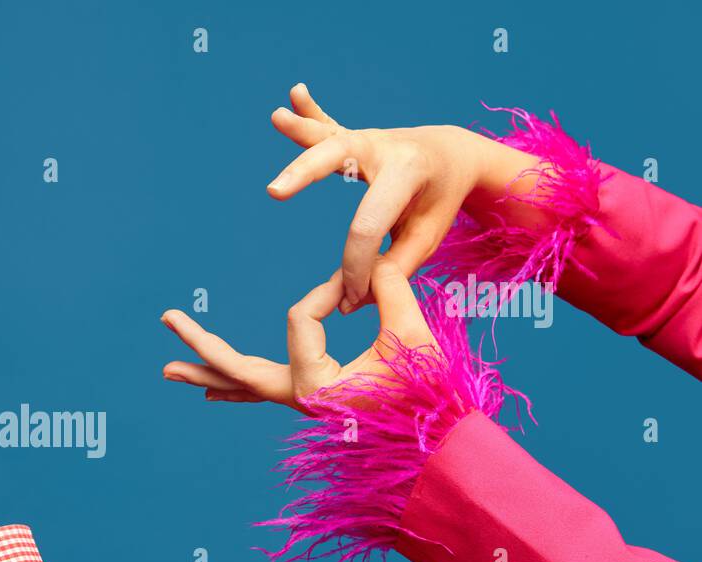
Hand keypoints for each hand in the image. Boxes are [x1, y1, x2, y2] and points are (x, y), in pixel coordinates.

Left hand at [161, 261, 432, 411]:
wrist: (437, 440)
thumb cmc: (428, 391)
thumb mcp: (411, 335)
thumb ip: (388, 290)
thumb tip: (368, 259)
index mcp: (316, 388)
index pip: (300, 318)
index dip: (325, 290)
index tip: (359, 281)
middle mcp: (300, 398)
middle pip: (236, 368)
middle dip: (201, 344)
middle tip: (166, 318)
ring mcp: (301, 401)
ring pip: (243, 383)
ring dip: (206, 371)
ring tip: (167, 370)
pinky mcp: (309, 398)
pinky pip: (262, 391)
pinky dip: (237, 386)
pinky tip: (209, 390)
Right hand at [267, 83, 534, 311]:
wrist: (454, 155)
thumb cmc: (439, 201)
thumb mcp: (427, 239)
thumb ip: (393, 268)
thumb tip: (352, 300)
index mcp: (408, 172)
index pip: (368, 225)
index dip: (356, 265)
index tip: (352, 297)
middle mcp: (384, 148)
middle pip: (340, 159)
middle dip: (305, 175)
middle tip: (275, 192)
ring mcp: (366, 140)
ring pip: (329, 135)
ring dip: (302, 129)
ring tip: (278, 117)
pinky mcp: (352, 139)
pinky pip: (326, 125)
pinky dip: (309, 113)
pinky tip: (295, 94)